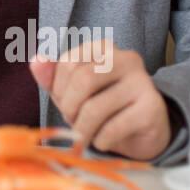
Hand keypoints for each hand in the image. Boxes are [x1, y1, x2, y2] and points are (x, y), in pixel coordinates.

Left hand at [29, 39, 170, 160]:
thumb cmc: (103, 107)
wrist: (143, 132)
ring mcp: (143, 81)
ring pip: (96, 107)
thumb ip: (52, 77)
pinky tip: (103, 141)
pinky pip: (113, 127)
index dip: (58, 89)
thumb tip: (36, 60)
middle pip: (83, 81)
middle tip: (73, 123)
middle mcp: (126, 58)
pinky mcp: (152, 107)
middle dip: (70, 109)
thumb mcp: (72, 92)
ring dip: (83, 130)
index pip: (68, 62)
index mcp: (103, 48)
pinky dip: (101, 141)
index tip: (65, 105)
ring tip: (85, 136)